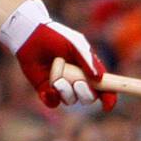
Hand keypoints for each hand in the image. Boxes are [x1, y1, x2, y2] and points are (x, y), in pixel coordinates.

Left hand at [0, 0, 115, 110]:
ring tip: (56, 74)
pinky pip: (53, 103)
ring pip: (71, 100)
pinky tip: (48, 88)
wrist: (31, 36)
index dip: (109, 97)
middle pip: (89, 98)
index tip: (108, 104)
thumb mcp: (76, 45)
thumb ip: (88, 61)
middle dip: (85, 92)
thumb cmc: (56, 37)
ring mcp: (62, 87)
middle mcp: (77, 81)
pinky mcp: (46, 91)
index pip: (104, 87)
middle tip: (78, 82)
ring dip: (65, 90)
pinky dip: (51, 97)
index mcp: (89, 70)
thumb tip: (100, 79)